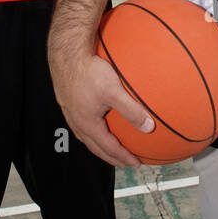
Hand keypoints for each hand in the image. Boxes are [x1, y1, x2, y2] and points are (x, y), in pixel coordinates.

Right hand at [48, 46, 153, 167]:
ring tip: (113, 148)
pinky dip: (94, 133)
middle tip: (126, 162)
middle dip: (112, 157)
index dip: (123, 157)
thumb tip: (149, 127)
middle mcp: (77, 122)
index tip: (136, 163)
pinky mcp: (70, 103)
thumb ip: (132, 110)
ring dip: (102, 146)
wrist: (68, 55)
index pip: (108, 148)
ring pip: (88, 138)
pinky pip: (83, 126)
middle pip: (96, 147)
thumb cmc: (89, 71)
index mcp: (87, 124)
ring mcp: (71, 114)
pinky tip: (100, 124)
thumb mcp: (114, 91)